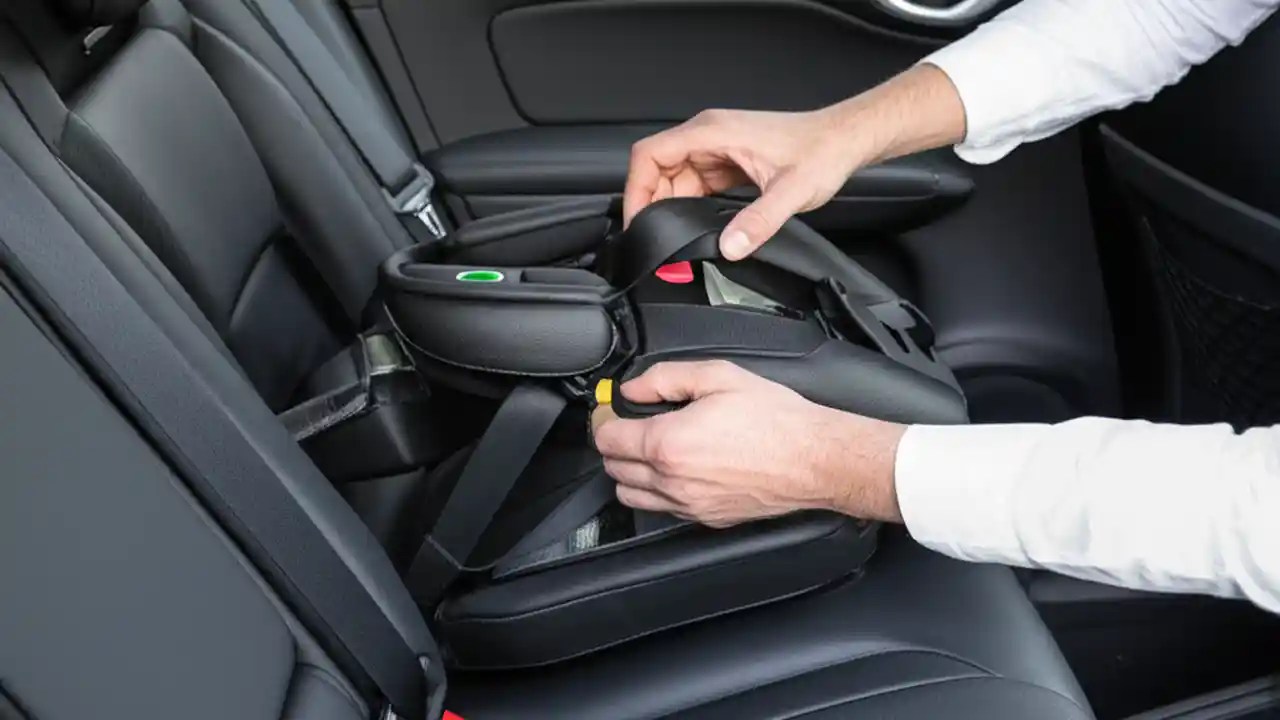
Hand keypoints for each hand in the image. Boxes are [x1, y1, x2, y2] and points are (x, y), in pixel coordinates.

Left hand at [591, 361, 907, 527]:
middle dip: (616, 445)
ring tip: (651, 450)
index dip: (606, 420)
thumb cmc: (775, 419)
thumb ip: (665, 378)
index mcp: (668, 443)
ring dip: (631, 473)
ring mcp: (688, 505)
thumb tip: (632, 388)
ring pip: (631, 496)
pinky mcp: (706, 519)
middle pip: (614, 469)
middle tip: (632, 425)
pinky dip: (657, 493)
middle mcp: (672, 481)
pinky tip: (676, 471)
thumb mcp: (718, 377)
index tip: (614, 410)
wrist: (814, 459)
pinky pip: (662, 510)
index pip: (608, 439)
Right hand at [624, 108, 862, 260]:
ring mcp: (716, 149)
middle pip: (656, 168)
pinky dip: (688, 205)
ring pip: (673, 178)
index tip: (637, 219)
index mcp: (713, 132)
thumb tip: (729, 247)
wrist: (843, 140)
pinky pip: (694, 183)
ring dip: (670, 207)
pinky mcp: (726, 162)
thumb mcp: (792, 192)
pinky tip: (697, 226)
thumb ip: (759, 221)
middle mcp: (709, 136)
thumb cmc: (821, 151)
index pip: (651, 154)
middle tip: (655, 238)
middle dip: (651, 204)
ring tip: (675, 237)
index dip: (636, 188)